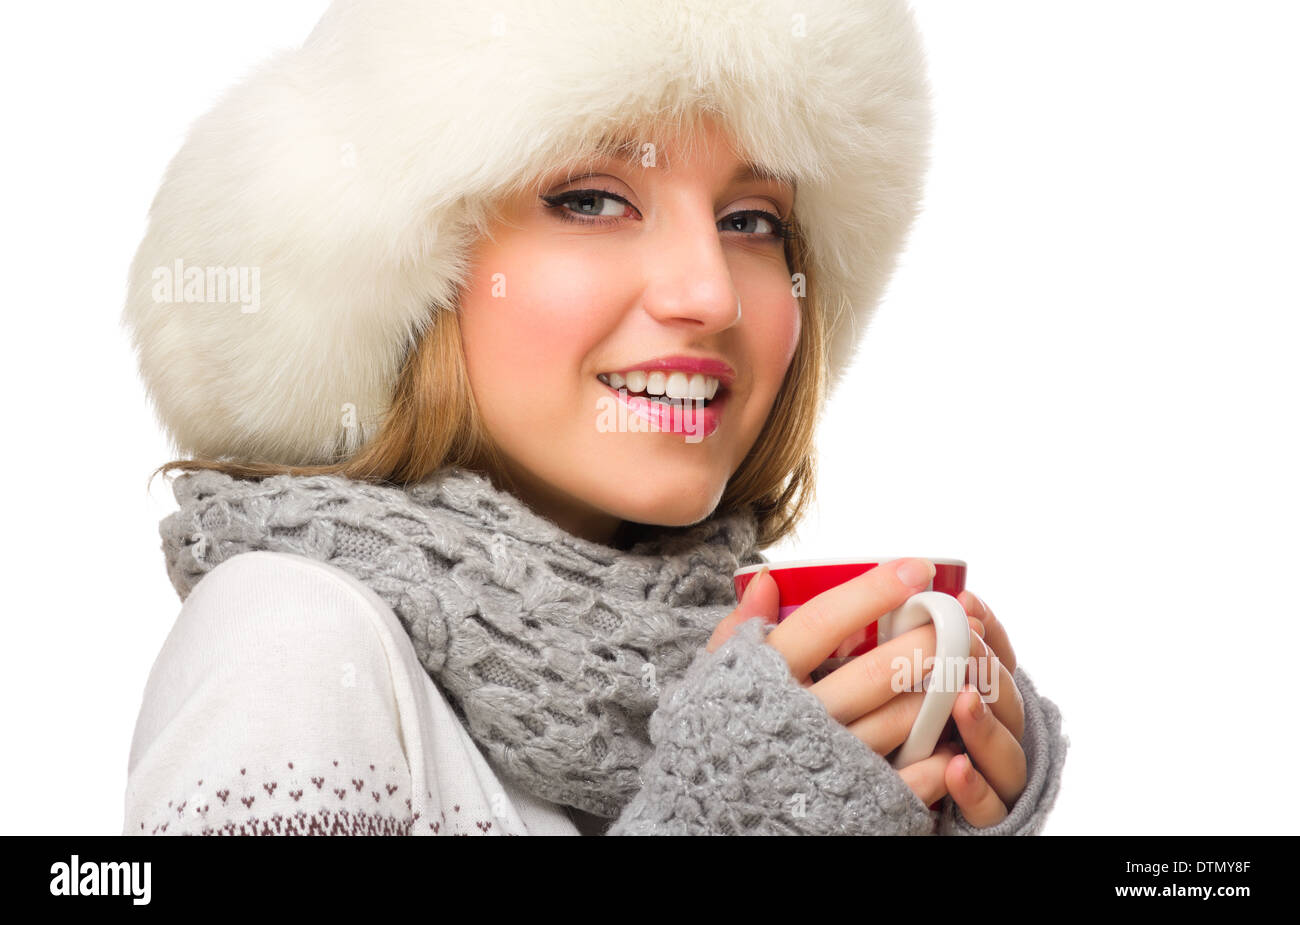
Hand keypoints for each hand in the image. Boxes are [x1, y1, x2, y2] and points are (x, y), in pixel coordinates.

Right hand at [708, 558, 987, 809]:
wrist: (702, 816)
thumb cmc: (714, 731)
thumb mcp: (714, 675)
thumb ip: (738, 627)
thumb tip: (767, 579)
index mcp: (765, 676)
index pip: (825, 622)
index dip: (873, 591)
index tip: (915, 568)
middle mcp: (798, 716)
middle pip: (876, 672)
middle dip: (927, 641)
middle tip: (958, 619)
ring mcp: (827, 761)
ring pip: (899, 721)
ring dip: (940, 695)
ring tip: (966, 670)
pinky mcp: (849, 802)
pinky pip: (905, 780)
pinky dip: (936, 762)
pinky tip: (952, 742)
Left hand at [938, 589, 1026, 827]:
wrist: (935, 812)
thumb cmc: (919, 741)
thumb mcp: (918, 694)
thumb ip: (923, 660)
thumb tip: (916, 609)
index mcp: (989, 701)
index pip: (1001, 660)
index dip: (989, 630)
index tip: (966, 603)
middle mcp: (1001, 736)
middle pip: (1009, 703)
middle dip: (988, 671)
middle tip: (967, 645)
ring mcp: (998, 777)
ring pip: (1007, 753)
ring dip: (985, 725)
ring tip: (964, 701)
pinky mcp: (987, 815)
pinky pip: (988, 806)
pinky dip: (974, 788)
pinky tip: (955, 768)